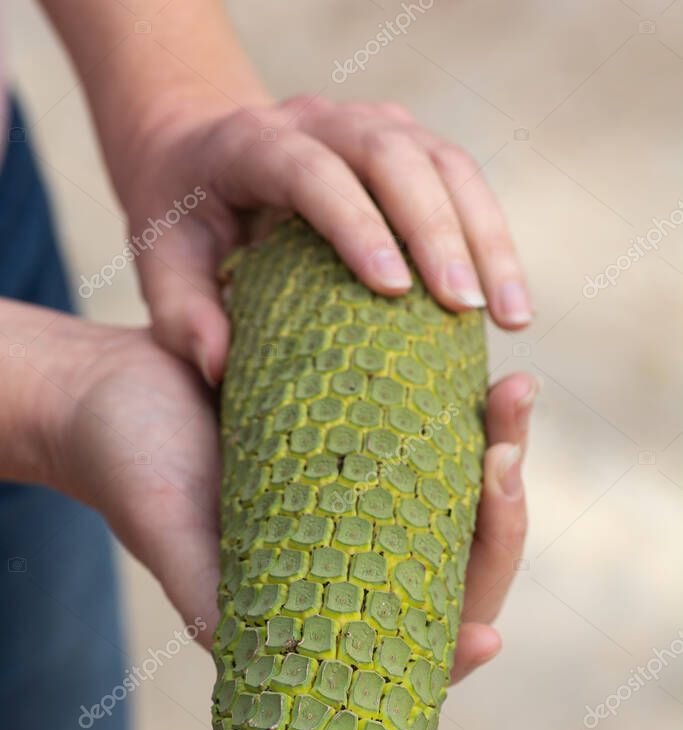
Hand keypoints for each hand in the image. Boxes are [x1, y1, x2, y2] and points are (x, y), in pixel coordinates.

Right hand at [5, 303, 531, 668]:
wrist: (110, 385)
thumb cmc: (128, 465)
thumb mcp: (167, 530)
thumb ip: (207, 596)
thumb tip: (250, 664)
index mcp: (312, 598)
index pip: (404, 642)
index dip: (451, 647)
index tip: (487, 640)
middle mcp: (349, 552)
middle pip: (457, 563)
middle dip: (499, 520)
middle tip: (508, 454)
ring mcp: (361, 493)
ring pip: (458, 492)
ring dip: (499, 448)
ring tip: (514, 390)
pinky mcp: (361, 433)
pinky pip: (432, 432)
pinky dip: (465, 409)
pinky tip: (487, 371)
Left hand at [120, 96, 531, 384]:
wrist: (204, 153)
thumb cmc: (184, 218)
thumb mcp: (160, 262)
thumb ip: (181, 313)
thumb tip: (221, 371)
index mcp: (251, 143)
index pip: (312, 170)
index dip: (355, 222)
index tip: (392, 290)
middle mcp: (319, 121)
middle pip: (394, 156)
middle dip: (437, 231)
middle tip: (466, 309)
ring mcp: (371, 125)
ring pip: (445, 162)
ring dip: (485, 235)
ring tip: (511, 315)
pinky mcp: (407, 145)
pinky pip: (462, 179)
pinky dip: (491, 234)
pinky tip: (508, 296)